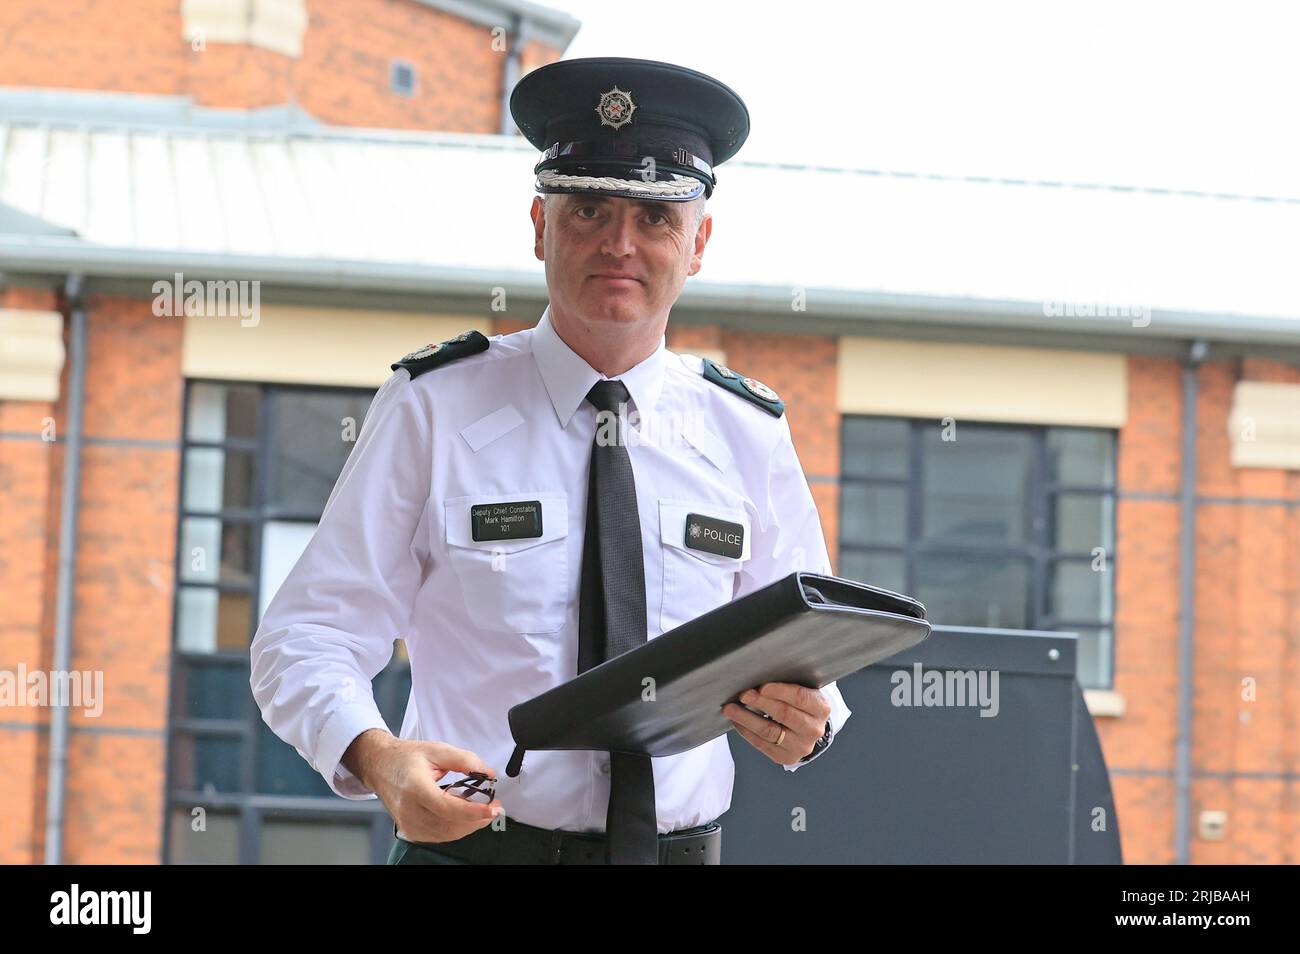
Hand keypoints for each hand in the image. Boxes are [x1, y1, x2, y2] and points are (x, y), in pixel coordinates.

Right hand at [347, 731, 504, 842]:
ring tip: (482, 811)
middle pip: (450, 825)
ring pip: (446, 835)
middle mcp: (409, 810)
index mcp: (415, 787)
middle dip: (477, 820)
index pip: (447, 807)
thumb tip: (488, 773)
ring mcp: (408, 823)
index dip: (473, 811)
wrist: (380, 766)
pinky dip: (456, 828)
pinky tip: (464, 816)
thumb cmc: (405, 758)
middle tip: (494, 807)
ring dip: (469, 826)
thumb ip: (465, 760)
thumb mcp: (437, 749)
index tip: (492, 808)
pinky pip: (439, 836)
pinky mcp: (410, 830)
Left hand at [722, 683, 831, 765]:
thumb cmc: (801, 703)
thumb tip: (757, 676)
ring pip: (770, 732)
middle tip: (743, 695)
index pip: (800, 698)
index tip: (762, 687)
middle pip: (784, 714)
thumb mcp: (803, 688)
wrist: (808, 727)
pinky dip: (746, 731)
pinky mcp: (786, 757)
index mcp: (821, 708)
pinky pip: (762, 744)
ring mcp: (801, 746)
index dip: (780, 692)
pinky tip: (737, 721)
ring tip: (731, 709)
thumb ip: (786, 683)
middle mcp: (813, 729)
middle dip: (760, 703)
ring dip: (747, 718)